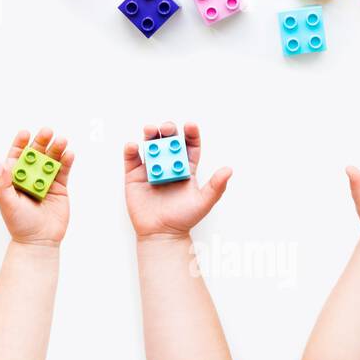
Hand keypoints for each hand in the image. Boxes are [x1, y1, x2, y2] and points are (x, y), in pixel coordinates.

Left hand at [0, 128, 73, 245]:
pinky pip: (64, 171)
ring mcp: (46, 180)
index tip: (25, 133)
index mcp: (15, 177)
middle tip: (47, 132)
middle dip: (41, 141)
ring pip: (52, 159)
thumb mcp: (6, 203)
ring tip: (61, 140)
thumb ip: (2, 183)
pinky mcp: (60, 187)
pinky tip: (69, 153)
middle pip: (37, 154)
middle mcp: (31, 175)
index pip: (18, 156)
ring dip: (56, 148)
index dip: (21, 143)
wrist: (39, 240)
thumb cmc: (19, 223)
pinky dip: (67, 161)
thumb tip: (1, 162)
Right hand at [123, 122, 231, 238]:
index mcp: (185, 168)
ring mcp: (151, 169)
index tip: (190, 125)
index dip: (190, 134)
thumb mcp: (204, 202)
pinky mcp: (134, 176)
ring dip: (150, 134)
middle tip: (168, 127)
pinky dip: (130, 150)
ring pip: (150, 146)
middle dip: (168, 131)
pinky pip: (131, 159)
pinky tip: (133, 146)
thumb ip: (216, 186)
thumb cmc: (184, 219)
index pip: (189, 146)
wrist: (162, 233)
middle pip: (168, 141)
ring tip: (150, 130)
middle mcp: (168, 165)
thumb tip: (229, 170)